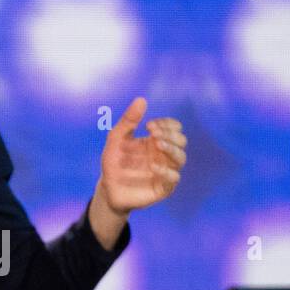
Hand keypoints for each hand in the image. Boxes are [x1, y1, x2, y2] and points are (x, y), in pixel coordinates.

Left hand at [97, 96, 186, 214]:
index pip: (173, 127)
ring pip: (181, 157)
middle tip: (154, 134)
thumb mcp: (116, 139)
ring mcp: (166, 170)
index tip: (149, 125)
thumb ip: (128, 121)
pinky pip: (174, 178)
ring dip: (171, 148)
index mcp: (156, 140)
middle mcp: (164, 155)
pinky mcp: (164, 187)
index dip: (166, 124)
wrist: (108, 189)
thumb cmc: (113, 163)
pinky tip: (153, 166)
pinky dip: (166, 171)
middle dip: (170, 134)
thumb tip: (141, 99)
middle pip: (181, 140)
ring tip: (157, 143)